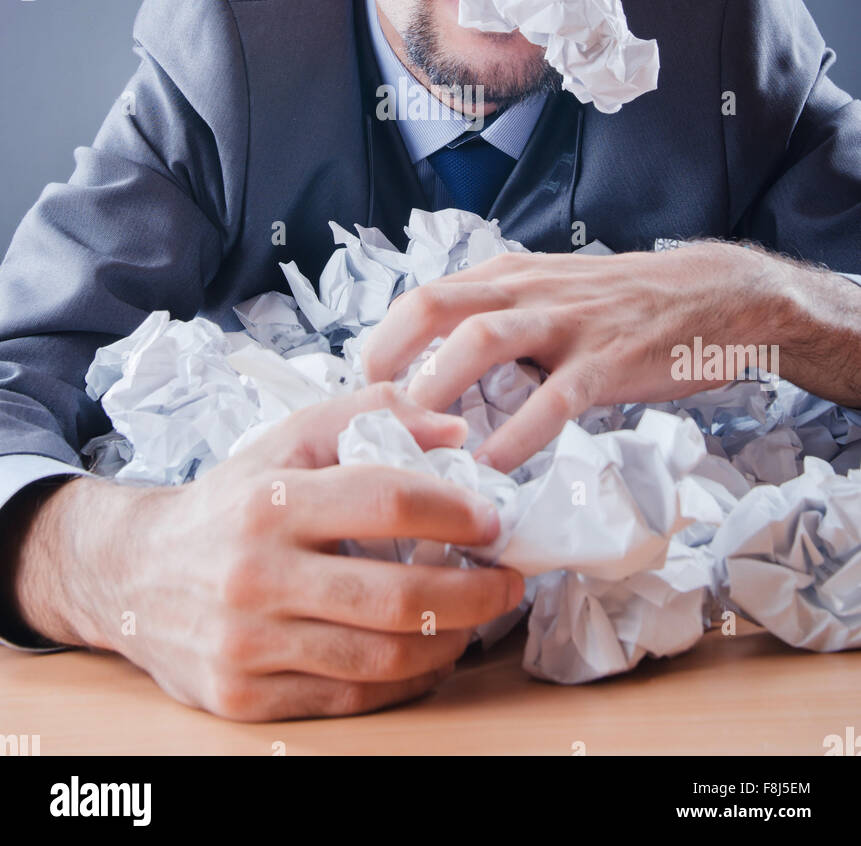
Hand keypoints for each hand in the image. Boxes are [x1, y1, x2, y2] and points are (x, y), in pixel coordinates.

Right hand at [69, 383, 523, 720]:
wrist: (132, 572)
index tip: (492, 517)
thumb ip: (367, 415)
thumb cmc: (229, 502)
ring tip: (479, 616)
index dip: (454, 508)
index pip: (385, 500)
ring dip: (451, 640)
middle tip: (508, 580)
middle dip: (473, 591)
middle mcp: (255, 576)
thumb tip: (454, 431)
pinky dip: (406, 681)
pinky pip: (349, 697)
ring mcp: (247, 646)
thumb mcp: (285, 440)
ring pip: (381, 657)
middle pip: (395, 595)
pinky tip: (431, 654)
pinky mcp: (244, 699)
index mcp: (269, 502)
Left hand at [362, 241, 788, 472]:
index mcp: (507, 276)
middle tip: (367, 417)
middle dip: (391, 358)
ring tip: (414, 441)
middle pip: (435, 305)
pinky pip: (554, 397)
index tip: (364, 397)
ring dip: (439, 388)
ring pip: (483, 339)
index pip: (423, 297)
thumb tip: (439, 384)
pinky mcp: (606, 361)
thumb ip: (500, 327)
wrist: (712, 297)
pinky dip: (519, 433)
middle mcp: (526, 290)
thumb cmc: (621, 307)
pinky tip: (495, 467)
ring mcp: (566, 323)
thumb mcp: (550, 297)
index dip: (382, 344)